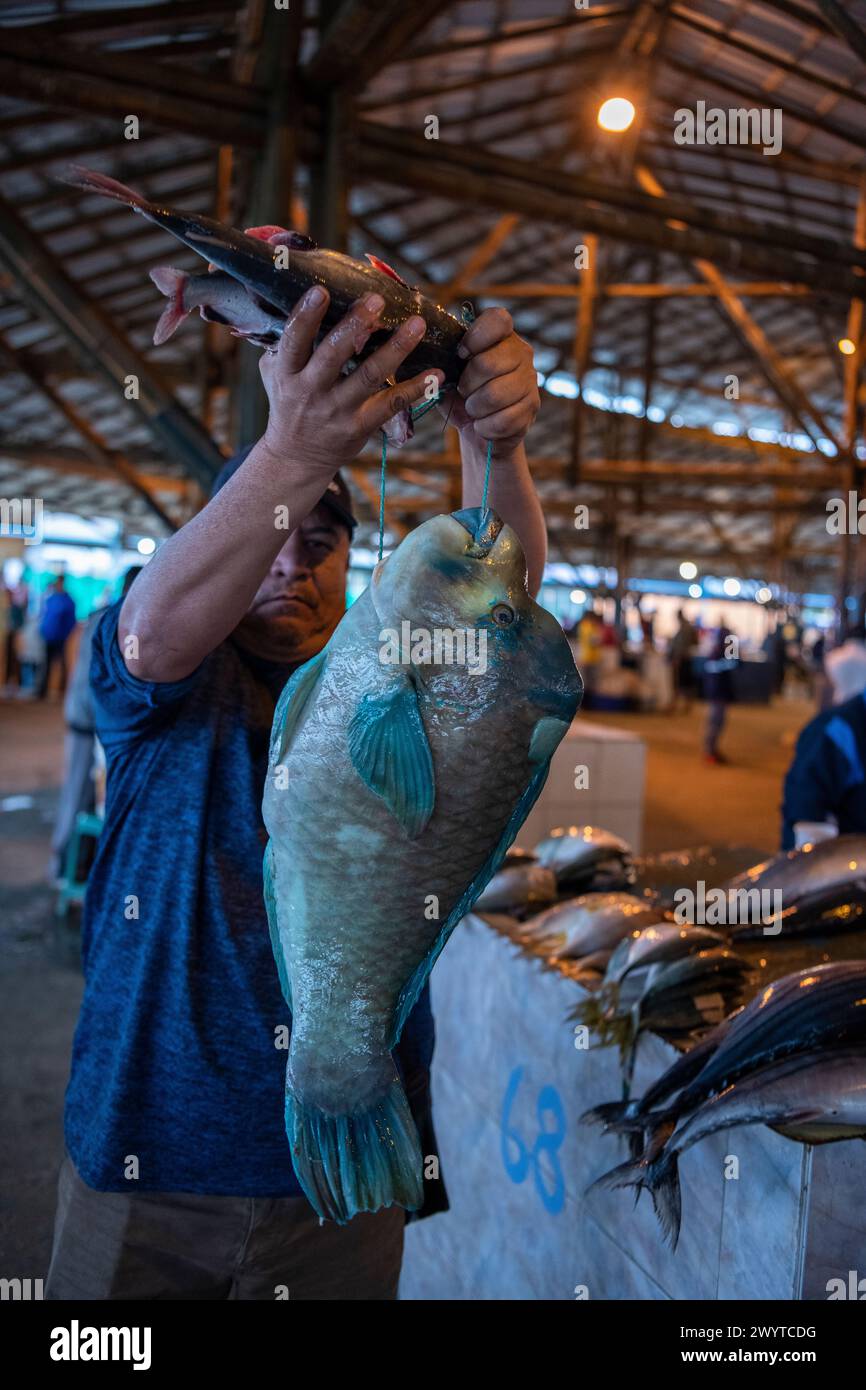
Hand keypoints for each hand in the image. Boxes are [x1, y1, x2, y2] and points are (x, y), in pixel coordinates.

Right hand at [259, 288, 443, 470]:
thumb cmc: (288, 402)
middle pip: (333, 355)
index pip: (294, 341)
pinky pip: (391, 405)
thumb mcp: (273, 373)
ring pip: (368, 376)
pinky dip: (415, 389)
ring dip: (395, 349)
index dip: (305, 316)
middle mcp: (310, 391)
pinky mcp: (359, 427)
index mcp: (287, 372)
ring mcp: (337, 410)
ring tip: (417, 325)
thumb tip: (293, 296)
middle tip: (377, 300)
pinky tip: (436, 373)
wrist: (296, 457)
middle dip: (356, 326)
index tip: (321, 291)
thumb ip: (283, 343)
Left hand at [439, 307, 538, 457]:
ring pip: (494, 395)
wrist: (481, 429)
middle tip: (464, 391)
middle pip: (487, 364)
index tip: (460, 354)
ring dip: (474, 408)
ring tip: (473, 409)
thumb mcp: (448, 375)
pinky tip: (483, 424)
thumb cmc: (462, 396)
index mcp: (502, 336)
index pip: (498, 320)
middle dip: (466, 384)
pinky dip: (485, 427)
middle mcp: (521, 353)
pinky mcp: (532, 408)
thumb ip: (440, 362)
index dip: (475, 337)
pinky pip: (502, 420)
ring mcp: (530, 380)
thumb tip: (426, 360)